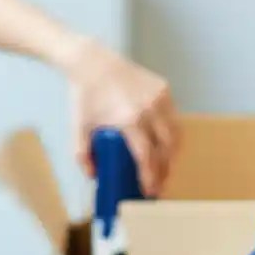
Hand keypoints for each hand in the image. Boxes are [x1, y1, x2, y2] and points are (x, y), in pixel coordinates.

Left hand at [62, 37, 178, 195]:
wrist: (92, 62)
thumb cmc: (85, 96)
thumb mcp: (78, 128)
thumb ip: (82, 155)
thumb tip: (94, 176)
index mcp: (128, 120)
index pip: (146, 156)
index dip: (150, 176)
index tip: (150, 191)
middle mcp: (148, 109)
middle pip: (166, 148)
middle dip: (165, 170)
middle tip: (160, 184)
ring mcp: (159, 97)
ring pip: (176, 133)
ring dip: (173, 154)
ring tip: (165, 167)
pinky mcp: (164, 88)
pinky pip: (174, 117)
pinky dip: (174, 134)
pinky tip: (167, 145)